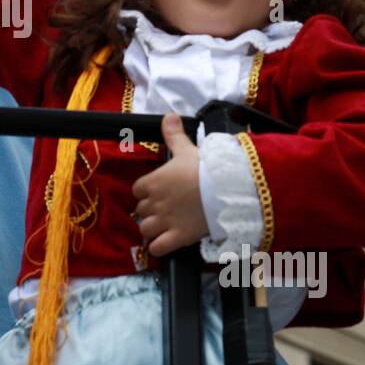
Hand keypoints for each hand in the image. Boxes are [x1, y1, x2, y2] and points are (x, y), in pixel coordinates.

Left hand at [131, 113, 208, 257]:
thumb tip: (168, 116)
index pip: (137, 189)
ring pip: (144, 228)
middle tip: (165, 207)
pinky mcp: (176, 237)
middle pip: (140, 210)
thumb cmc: (205, 168)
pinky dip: (158, 246)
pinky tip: (165, 241)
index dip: (146, 191)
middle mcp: (154, 202)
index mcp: (153, 181)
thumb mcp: (186, 149)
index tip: (158, 191)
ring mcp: (164, 221)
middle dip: (150, 209)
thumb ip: (173, 135)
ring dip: (151, 228)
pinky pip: (156, 247)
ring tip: (163, 225)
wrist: (226, 190)